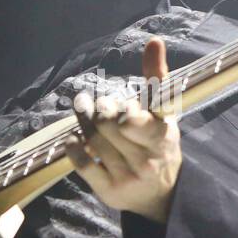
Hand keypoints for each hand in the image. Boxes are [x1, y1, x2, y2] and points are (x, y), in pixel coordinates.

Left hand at [66, 37, 180, 223]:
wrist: (161, 197)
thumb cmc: (159, 145)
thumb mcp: (165, 114)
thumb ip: (157, 79)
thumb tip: (153, 41)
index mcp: (163, 138)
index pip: (134, 119)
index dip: (119, 109)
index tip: (117, 104)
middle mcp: (147, 161)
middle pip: (107, 125)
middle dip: (98, 109)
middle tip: (94, 102)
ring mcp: (128, 178)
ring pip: (94, 141)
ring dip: (82, 121)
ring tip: (82, 109)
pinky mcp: (109, 192)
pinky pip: (83, 165)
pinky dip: (72, 146)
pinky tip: (74, 137)